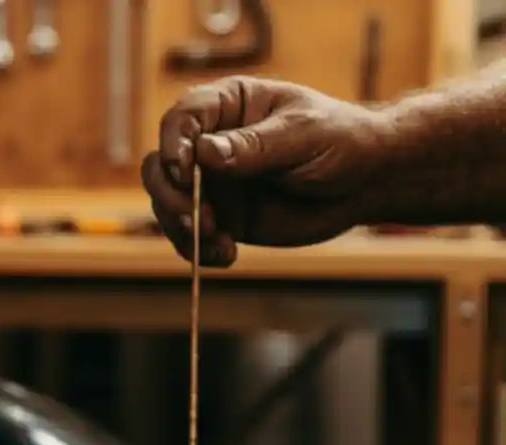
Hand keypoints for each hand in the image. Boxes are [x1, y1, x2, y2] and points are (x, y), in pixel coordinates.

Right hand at [142, 76, 395, 266]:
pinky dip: (198, 251)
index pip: (182, 118)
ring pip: (166, 204)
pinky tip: (226, 256)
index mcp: (228, 106)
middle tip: (198, 220)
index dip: (173, 143)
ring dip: (182, 228)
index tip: (184, 171)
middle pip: (160, 164)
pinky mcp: (219, 217)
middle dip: (170, 195)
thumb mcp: (304, 136)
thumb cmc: (341, 142)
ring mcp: (211, 182)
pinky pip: (189, 236)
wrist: (366, 183)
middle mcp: (210, 143)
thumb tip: (204, 152)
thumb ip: (255, 146)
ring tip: (218, 243)